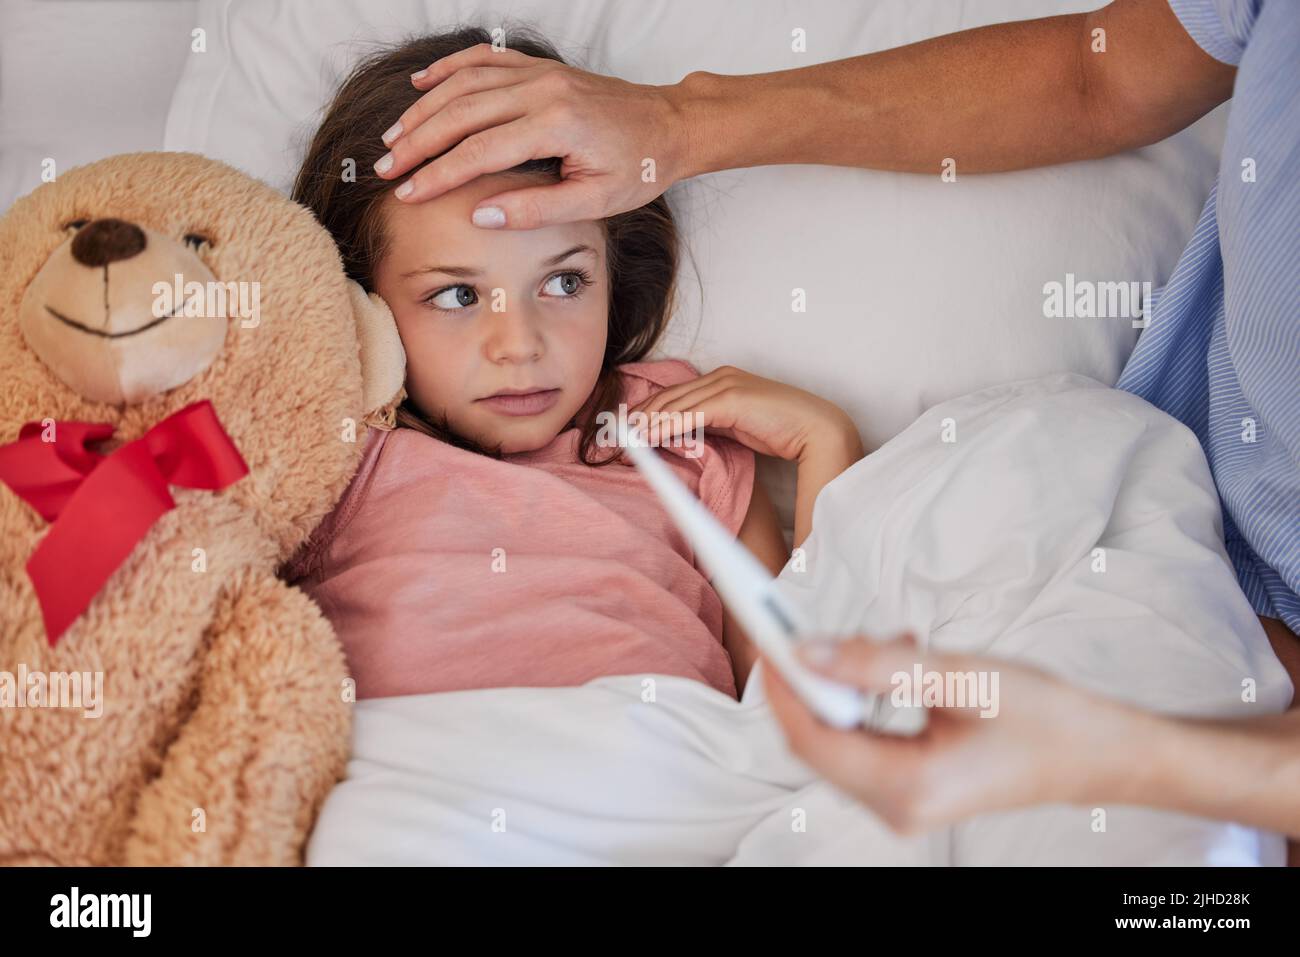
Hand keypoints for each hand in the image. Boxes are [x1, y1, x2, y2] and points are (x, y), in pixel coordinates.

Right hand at [376, 43, 694, 227]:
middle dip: (417, 142)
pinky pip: (485, 59)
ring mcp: (540, 73)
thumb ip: (535, 209)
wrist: (670, 126)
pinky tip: (422, 83)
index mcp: (556, 126)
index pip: (479, 151)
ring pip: (465, 83)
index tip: (407, 194)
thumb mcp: (593, 202)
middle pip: (461, 113)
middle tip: (385, 169)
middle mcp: (542, 90)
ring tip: (393, 137)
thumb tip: (479, 216)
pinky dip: (449, 69)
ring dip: (424, 108)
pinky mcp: (541, 68)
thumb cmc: (638, 168)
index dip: (438, 174)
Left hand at [627, 365, 859, 463]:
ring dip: (645, 424)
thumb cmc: (780, 430)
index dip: (646, 412)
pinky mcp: (732, 400)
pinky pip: (690, 415)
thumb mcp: (736, 426)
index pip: (673, 395)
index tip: (624, 430)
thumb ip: (710, 425)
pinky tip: (648, 439)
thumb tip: (681, 435)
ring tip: (622, 441)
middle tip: (612, 437)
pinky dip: (665, 427)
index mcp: (721, 380)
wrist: (816, 429)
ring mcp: (726, 385)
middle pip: (667, 397)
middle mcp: (720, 377)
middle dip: (637, 418)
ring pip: (674, 405)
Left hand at [764, 635, 1143, 832]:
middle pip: (817, 742)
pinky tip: (898, 663)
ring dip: (844, 686)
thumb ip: (876, 663)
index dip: (783, 686)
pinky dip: (866, 700)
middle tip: (811, 627)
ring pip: (838, 739)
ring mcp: (904, 805)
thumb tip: (807, 650)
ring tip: (886, 644)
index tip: (769, 635)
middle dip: (809, 681)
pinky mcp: (912, 791)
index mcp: (908, 787)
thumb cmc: (1044, 717)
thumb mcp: (958, 676)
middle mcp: (898, 808)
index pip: (811, 737)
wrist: (1099, 754)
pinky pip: (864, 742)